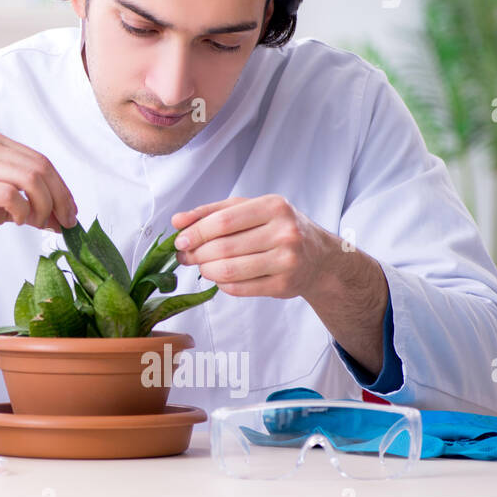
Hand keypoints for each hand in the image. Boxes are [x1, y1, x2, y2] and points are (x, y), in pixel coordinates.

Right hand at [0, 131, 77, 253]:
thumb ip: (29, 204)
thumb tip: (63, 218)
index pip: (41, 161)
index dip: (63, 188)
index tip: (70, 214)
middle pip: (40, 168)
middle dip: (59, 199)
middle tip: (64, 224)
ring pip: (29, 179)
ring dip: (43, 207)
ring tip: (38, 224)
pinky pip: (9, 195)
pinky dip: (22, 211)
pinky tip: (16, 221)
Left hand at [171, 194, 336, 298]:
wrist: (320, 258)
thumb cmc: (278, 228)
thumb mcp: (250, 210)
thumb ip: (212, 212)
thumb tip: (177, 221)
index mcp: (274, 207)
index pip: (223, 221)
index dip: (196, 232)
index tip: (180, 240)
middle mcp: (284, 233)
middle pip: (224, 247)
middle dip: (197, 254)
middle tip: (185, 256)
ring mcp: (287, 261)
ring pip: (229, 271)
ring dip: (206, 271)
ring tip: (202, 266)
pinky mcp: (284, 286)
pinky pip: (239, 289)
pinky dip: (222, 284)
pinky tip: (221, 277)